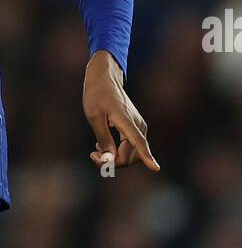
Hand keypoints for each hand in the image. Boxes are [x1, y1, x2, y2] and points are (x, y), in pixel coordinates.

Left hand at [83, 50, 158, 172]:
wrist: (105, 79)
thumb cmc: (96, 95)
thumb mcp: (94, 117)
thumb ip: (103, 139)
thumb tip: (109, 161)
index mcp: (126, 120)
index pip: (139, 142)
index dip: (147, 157)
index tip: (156, 168)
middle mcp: (137, 125)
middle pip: (130, 156)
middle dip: (112, 162)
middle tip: (93, 155)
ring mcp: (139, 127)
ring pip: (131, 154)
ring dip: (115, 159)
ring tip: (96, 151)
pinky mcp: (136, 128)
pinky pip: (131, 148)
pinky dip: (117, 152)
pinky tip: (102, 146)